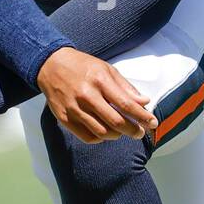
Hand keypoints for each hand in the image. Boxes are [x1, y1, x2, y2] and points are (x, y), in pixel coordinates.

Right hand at [37, 47, 157, 144]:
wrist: (51, 65)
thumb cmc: (83, 66)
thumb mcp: (107, 69)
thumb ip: (126, 88)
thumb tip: (144, 102)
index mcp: (100, 80)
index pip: (126, 104)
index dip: (142, 117)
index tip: (153, 123)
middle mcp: (86, 95)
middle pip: (116, 122)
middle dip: (133, 130)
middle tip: (139, 132)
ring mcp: (73, 108)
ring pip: (102, 132)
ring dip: (116, 135)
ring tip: (121, 131)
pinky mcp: (64, 118)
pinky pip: (87, 137)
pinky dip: (99, 138)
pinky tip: (104, 131)